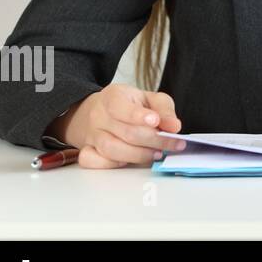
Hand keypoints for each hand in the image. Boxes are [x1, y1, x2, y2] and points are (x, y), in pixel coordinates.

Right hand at [46, 84, 185, 168]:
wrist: (99, 112)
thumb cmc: (129, 105)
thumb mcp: (149, 98)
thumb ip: (164, 109)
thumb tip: (174, 127)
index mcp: (112, 97)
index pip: (120, 107)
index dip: (138, 116)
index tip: (156, 121)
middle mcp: (98, 116)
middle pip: (125, 132)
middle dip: (153, 140)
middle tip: (173, 144)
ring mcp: (91, 135)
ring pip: (111, 149)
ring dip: (138, 155)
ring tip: (157, 154)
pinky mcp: (86, 151)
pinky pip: (94, 162)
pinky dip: (112, 165)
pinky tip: (129, 162)